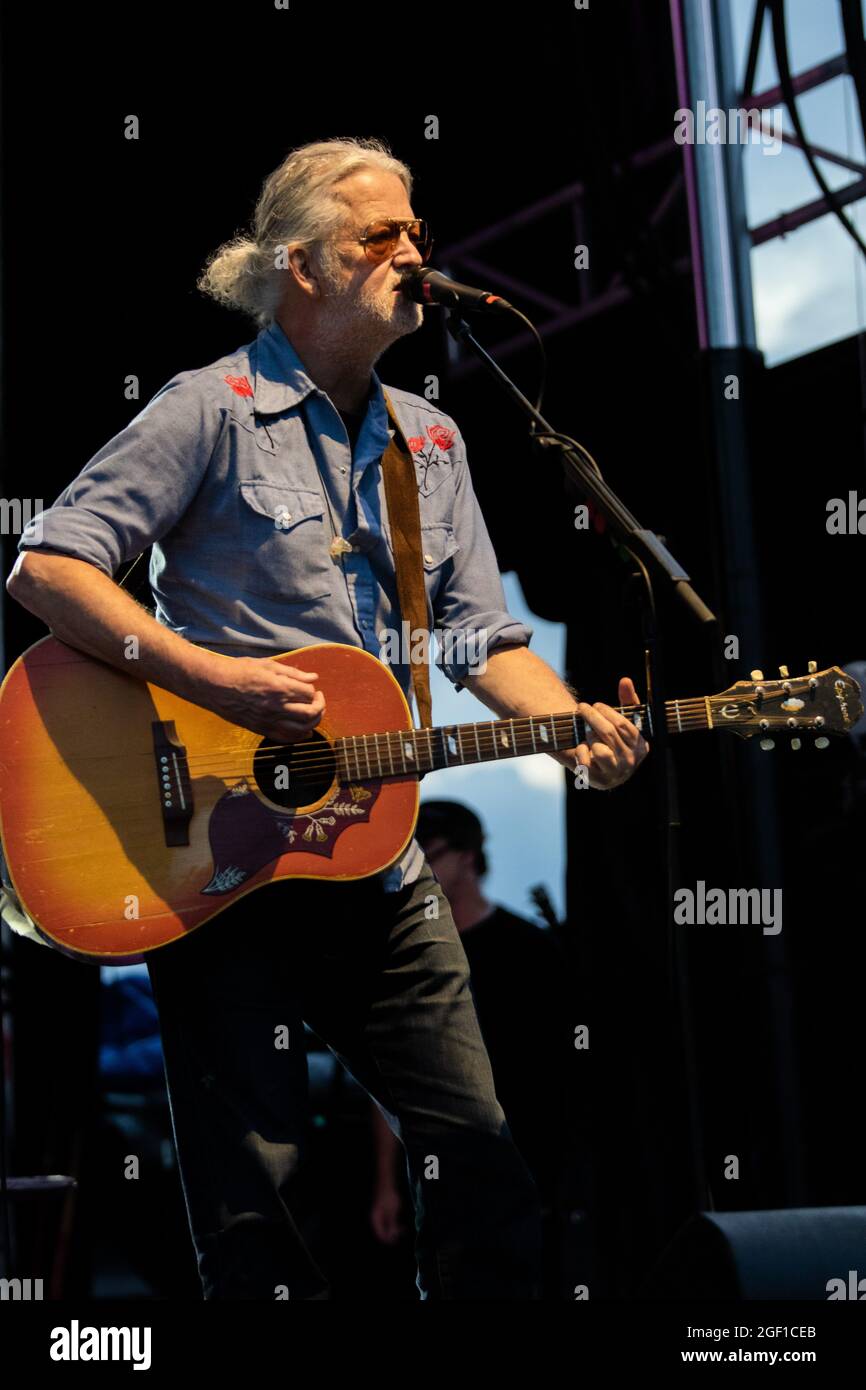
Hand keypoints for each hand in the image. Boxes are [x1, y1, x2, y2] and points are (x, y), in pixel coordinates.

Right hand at [204, 656, 325, 742]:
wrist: (214, 685)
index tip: (311, 688)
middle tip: (318, 700)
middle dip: (320, 706)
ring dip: (313, 722)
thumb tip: (313, 677)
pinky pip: (285, 738)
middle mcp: (276, 706)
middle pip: (310, 713)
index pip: (308, 693)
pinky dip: (298, 737)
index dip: (313, 690)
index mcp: (279, 687)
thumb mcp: (267, 665)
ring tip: (313, 714)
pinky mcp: (260, 729)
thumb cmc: (238, 671)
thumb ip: (292, 673)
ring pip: (301, 729)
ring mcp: (268, 720)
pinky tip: (304, 732)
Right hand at [370, 1186, 406, 1244]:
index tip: (397, 1239)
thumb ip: (392, 1223)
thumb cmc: (389, 1196)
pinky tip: (400, 1224)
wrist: (386, 1183)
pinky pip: (387, 1223)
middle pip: (382, 1232)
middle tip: (402, 1232)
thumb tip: (392, 1235)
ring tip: (402, 1228)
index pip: (380, 1234)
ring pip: (385, 1228)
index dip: (388, 1239)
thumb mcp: (392, 1211)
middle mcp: (375, 1219)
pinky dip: (393, 1225)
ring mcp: (379, 1216)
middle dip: (392, 1234)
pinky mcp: (383, 1213)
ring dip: (393, 1230)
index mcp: (375, 1219)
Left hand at [554, 676, 648, 789]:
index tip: (595, 705)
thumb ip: (627, 699)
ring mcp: (615, 773)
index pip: (623, 725)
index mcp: (642, 747)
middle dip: (592, 718)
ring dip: (588, 736)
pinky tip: (583, 749)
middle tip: (583, 708)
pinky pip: (585, 761)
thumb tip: (625, 681)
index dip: (606, 712)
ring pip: (599, 749)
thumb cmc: (613, 738)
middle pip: (609, 733)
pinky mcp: (598, 781)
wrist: (599, 764)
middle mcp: (631, 762)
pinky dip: (580, 752)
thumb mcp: (622, 718)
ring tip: (586, 732)